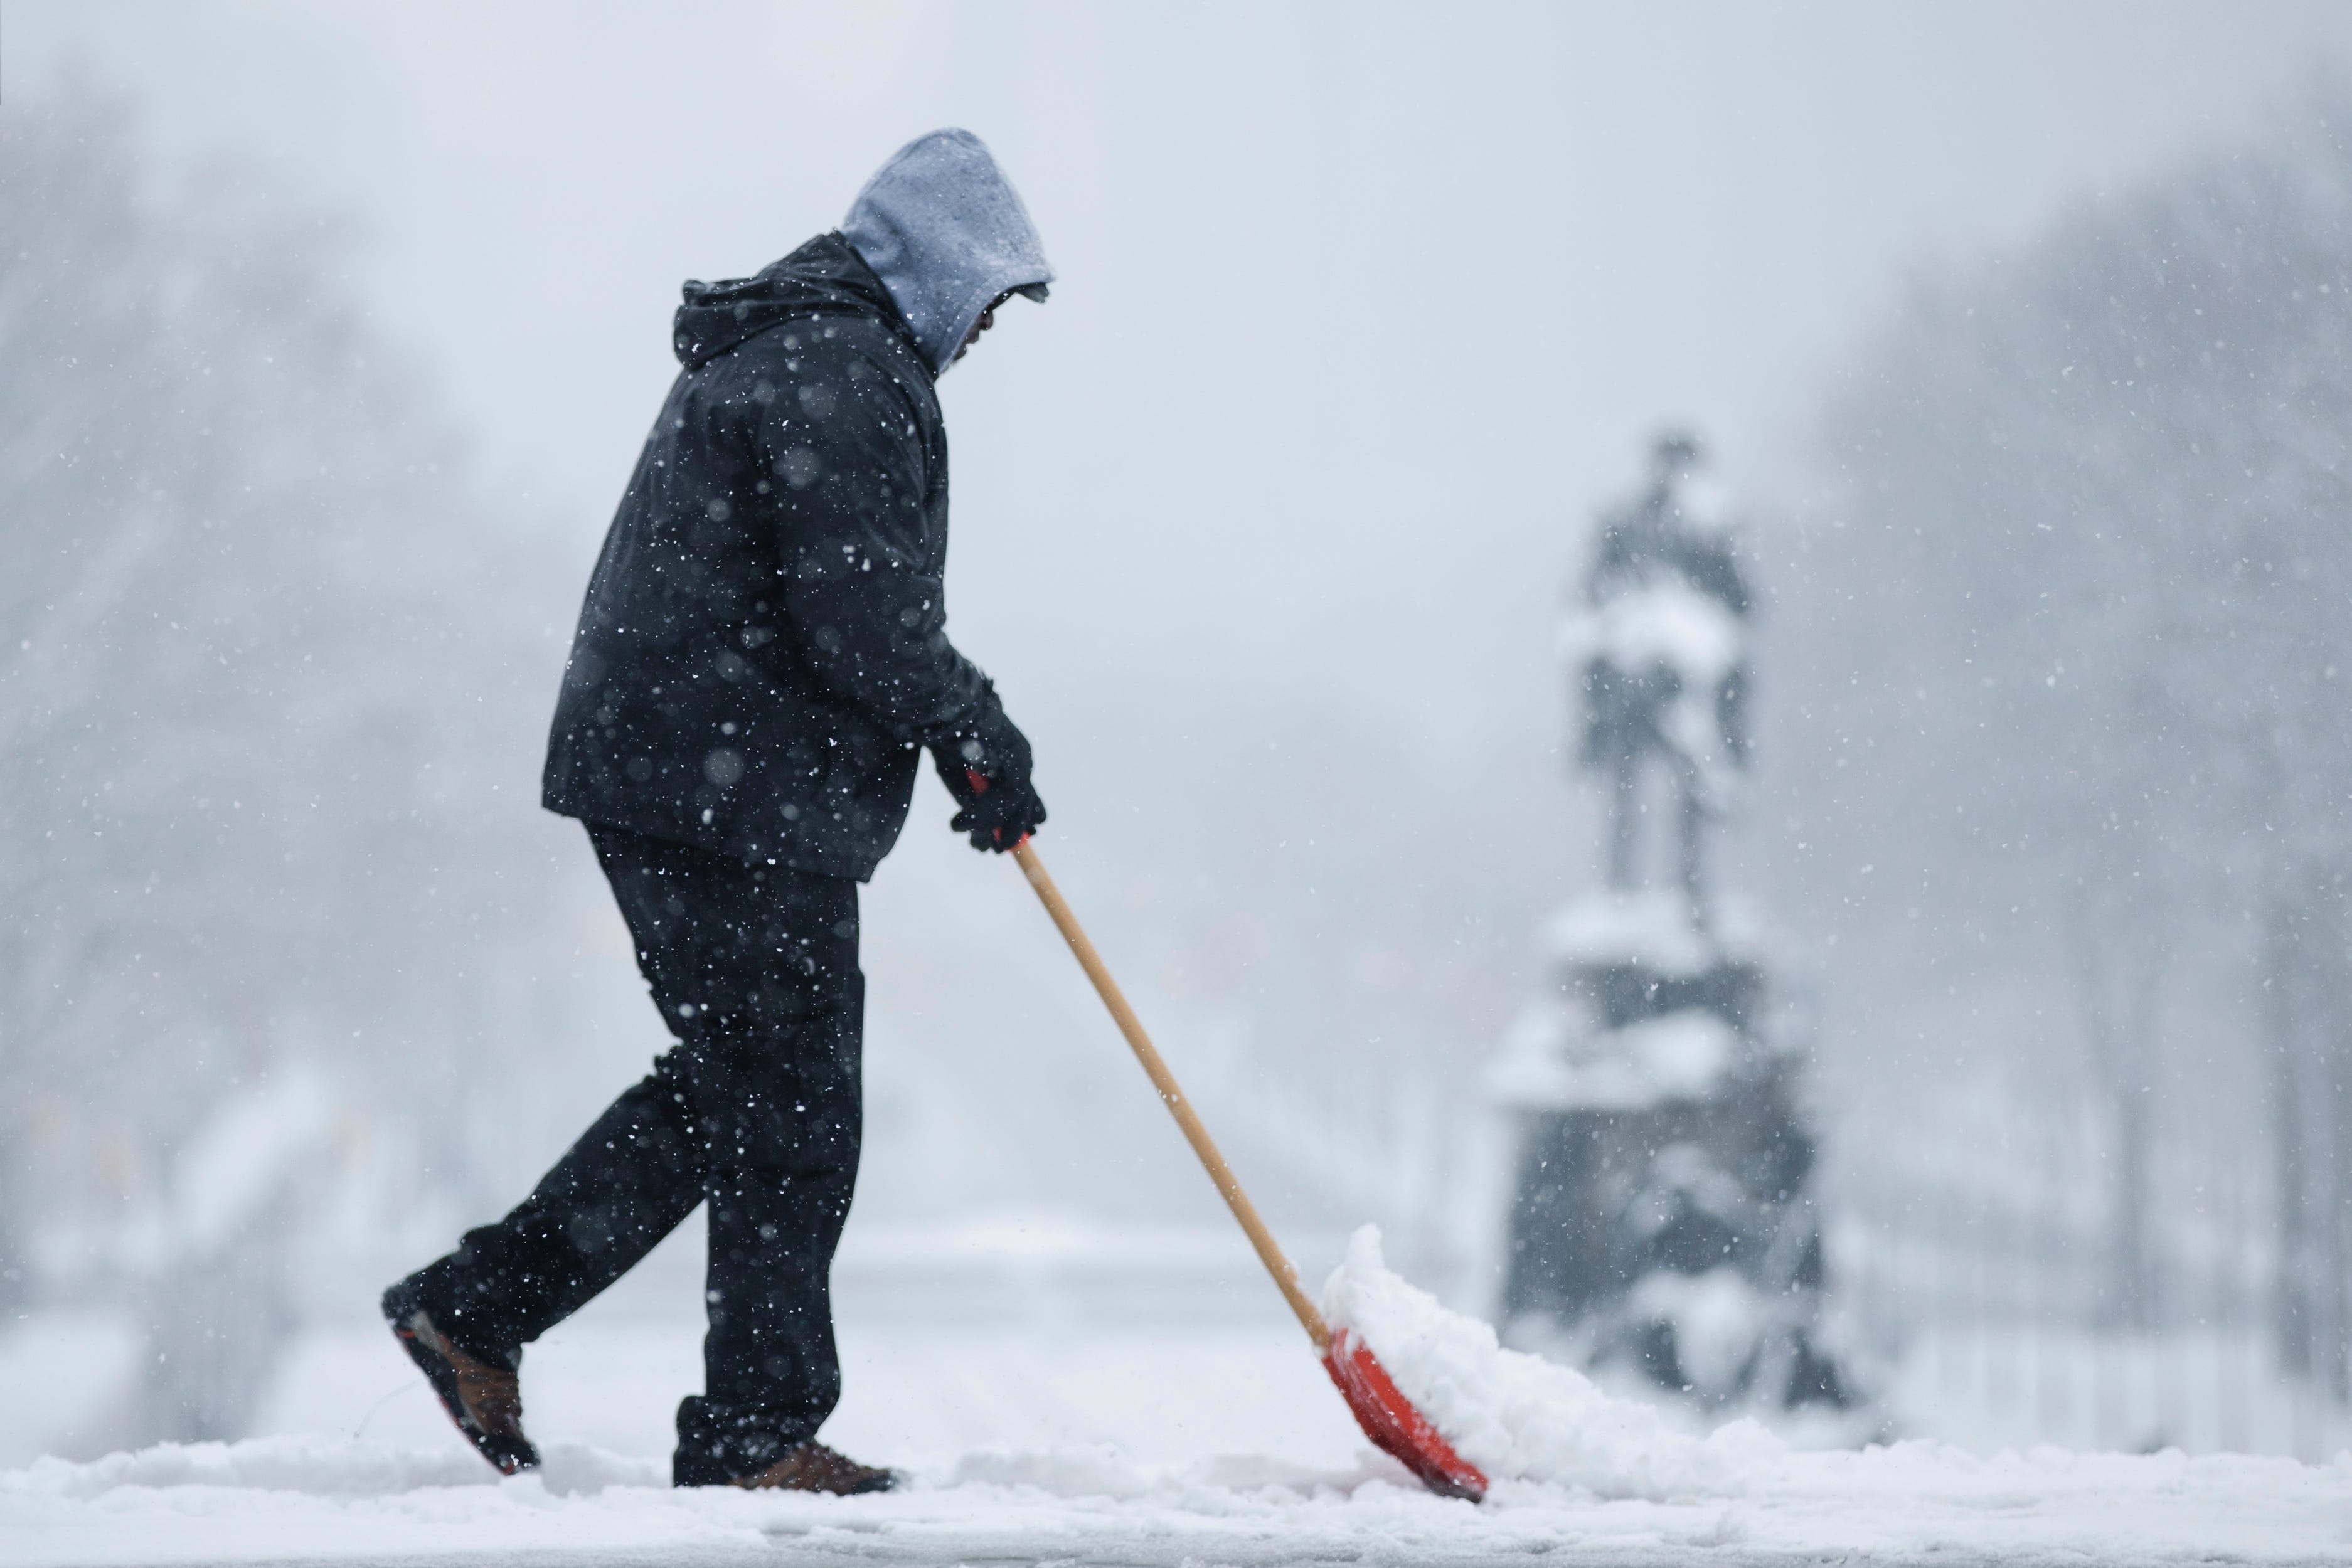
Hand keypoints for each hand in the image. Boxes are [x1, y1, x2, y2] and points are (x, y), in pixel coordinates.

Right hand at [934, 698, 1044, 851]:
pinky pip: (1006, 797)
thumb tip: (982, 838)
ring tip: (967, 837)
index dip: (1017, 822)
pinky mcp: (1017, 758)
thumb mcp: (959, 778)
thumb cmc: (946, 739)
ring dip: (988, 825)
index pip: (1023, 797)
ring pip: (1014, 805)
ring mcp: (1021, 759)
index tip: (1004, 844)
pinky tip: (958, 823)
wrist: (941, 708)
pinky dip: (982, 814)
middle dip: (1011, 832)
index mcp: (1008, 760)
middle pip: (1025, 805)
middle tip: (992, 850)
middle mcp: (1020, 760)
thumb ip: (975, 804)